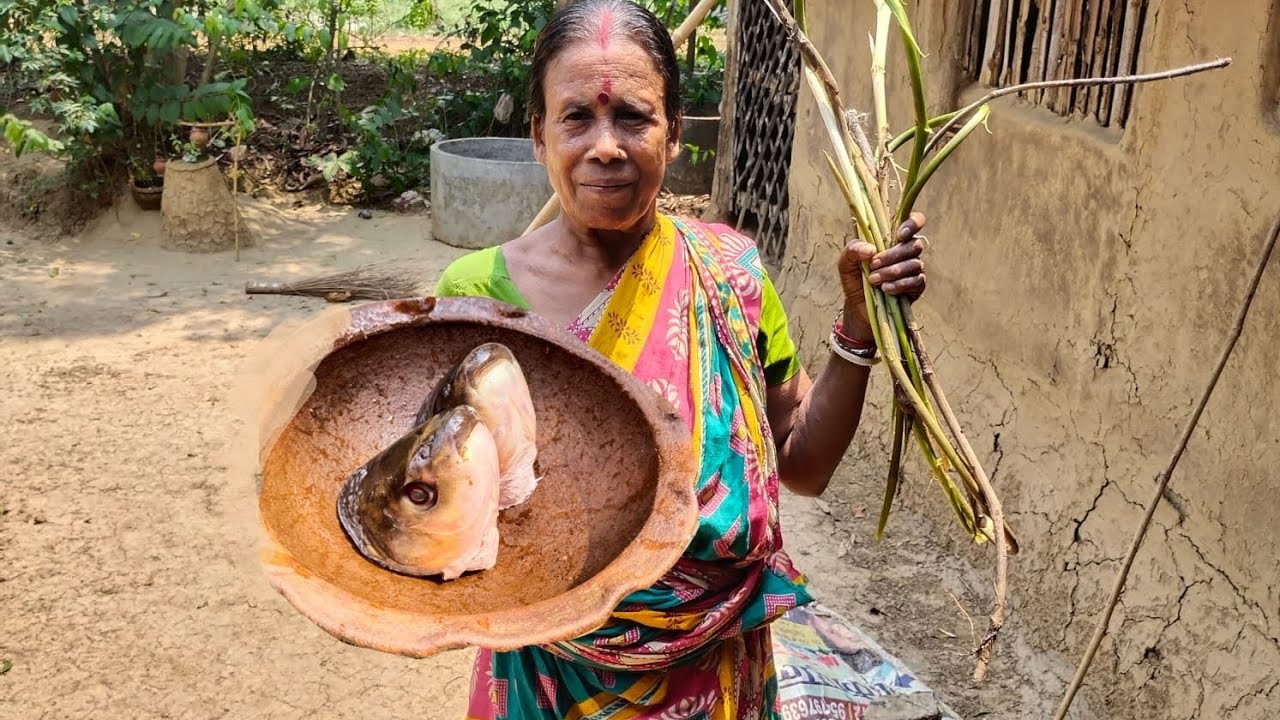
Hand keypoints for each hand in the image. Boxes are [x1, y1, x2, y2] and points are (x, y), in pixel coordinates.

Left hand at [837, 212, 927, 340]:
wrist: (858, 305)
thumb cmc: (855, 278)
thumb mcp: (846, 262)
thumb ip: (852, 250)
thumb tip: (871, 249)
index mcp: (893, 239)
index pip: (914, 221)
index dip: (912, 224)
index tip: (900, 235)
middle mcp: (907, 251)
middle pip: (914, 245)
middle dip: (892, 255)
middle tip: (872, 265)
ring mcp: (914, 268)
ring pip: (914, 263)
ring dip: (893, 271)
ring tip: (874, 279)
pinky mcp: (917, 286)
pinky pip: (917, 281)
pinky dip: (900, 284)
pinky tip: (886, 289)